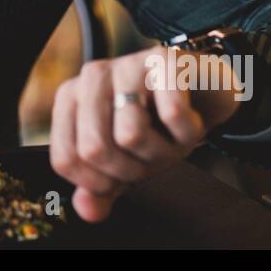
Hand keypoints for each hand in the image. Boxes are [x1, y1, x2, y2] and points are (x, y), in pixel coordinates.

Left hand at [48, 46, 242, 222]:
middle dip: (133, 169)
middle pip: (96, 150)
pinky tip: (189, 116)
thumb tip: (87, 210)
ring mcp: (126, 65)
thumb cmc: (157, 122)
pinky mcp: (164, 59)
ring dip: (163, 151)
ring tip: (170, 135)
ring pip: (131, 136)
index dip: (99, 182)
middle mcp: (91, 77)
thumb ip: (101, 186)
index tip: (122, 172)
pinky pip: (172, 114)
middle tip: (152, 152)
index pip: (65, 159)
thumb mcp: (125, 159)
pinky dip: (188, 129)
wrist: (204, 88)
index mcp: (71, 99)